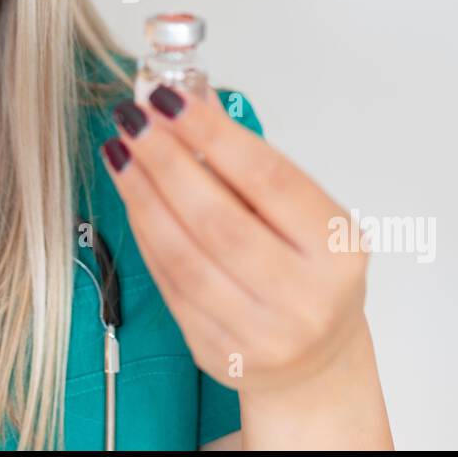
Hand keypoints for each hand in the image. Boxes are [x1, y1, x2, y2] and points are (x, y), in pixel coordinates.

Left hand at [101, 84, 369, 399]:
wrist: (319, 356)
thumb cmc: (310, 270)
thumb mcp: (303, 212)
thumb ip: (247, 161)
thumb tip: (190, 99)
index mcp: (336, 248)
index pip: (268, 178)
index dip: (212, 134)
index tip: (170, 99)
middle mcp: (305, 297)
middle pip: (217, 219)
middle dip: (166, 161)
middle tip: (134, 120)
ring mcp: (261, 334)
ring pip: (183, 256)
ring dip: (142, 196)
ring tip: (121, 153)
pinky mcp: (219, 355)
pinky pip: (168, 285)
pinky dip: (145, 235)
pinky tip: (132, 199)